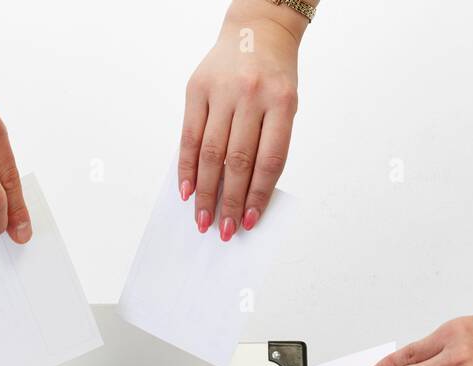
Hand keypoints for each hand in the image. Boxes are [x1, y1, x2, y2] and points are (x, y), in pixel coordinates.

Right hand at [179, 0, 306, 239]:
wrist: (257, 30)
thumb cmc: (274, 76)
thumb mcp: (285, 105)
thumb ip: (268, 144)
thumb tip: (245, 194)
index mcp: (281, 102)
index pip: (269, 161)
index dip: (258, 196)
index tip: (249, 221)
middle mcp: (250, 95)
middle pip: (237, 161)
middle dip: (229, 201)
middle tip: (223, 230)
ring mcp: (221, 91)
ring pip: (210, 153)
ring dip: (206, 192)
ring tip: (203, 218)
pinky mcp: (196, 89)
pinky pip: (188, 136)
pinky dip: (187, 167)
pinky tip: (187, 190)